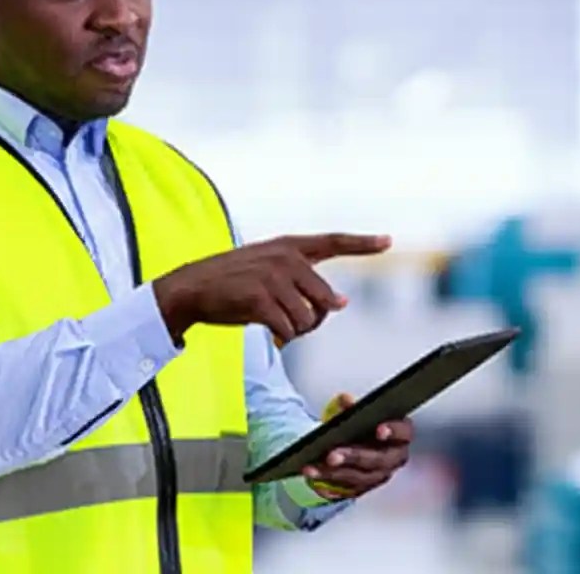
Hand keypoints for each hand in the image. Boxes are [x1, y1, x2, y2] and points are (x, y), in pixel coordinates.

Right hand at [153, 233, 391, 344]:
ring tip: (275, 325)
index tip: (388, 241)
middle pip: (325, 300)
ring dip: (295, 331)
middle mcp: (285, 258)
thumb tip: (340, 303)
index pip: (333, 241)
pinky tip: (270, 334)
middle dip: (313, 319)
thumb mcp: (269, 271)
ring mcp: (273, 277)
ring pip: (308, 319)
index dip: (363, 243)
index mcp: (289, 247)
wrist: (191, 288)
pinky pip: (288, 329)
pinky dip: (282, 338)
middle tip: (290, 322)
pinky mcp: (260, 299)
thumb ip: (304, 282)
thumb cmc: (232, 283)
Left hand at [302, 393, 412, 500]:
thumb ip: (353, 407)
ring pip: (359, 478)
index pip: (404, 433)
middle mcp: (394, 458)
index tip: (379, 430)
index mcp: (401, 435)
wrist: (359, 442)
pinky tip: (313, 475)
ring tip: (312, 468)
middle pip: (378, 460)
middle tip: (332, 455)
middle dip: (354, 457)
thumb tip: (345, 401)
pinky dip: (328, 483)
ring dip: (334, 473)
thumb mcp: (360, 413)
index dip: (393, 431)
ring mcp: (380, 475)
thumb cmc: (364, 425)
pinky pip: (347, 489)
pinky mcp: (364, 487)